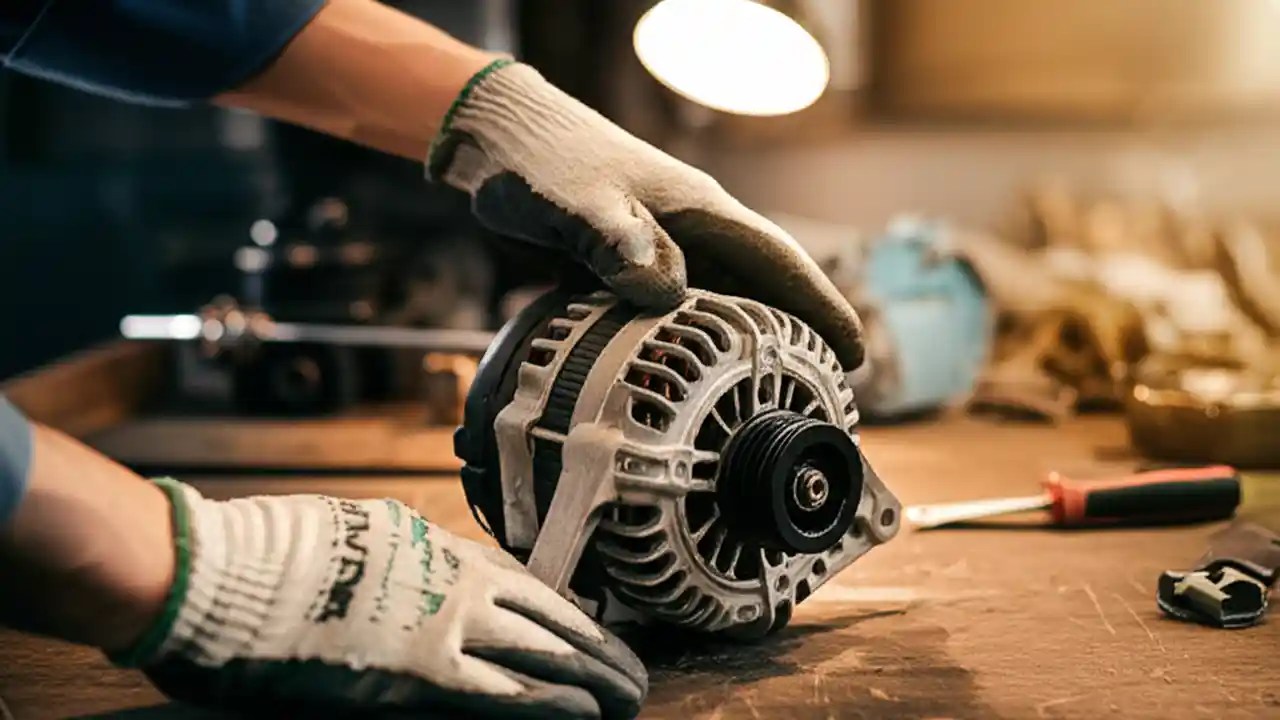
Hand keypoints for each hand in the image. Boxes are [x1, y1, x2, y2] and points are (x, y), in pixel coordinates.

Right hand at [116, 480, 646, 718]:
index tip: (594, 628)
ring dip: (592, 676)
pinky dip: (549, 702)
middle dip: (596, 647)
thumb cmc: (265, 555)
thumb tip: (425, 579)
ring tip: (628, 697)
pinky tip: (584, 713)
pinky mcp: (415, 676)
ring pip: (541, 650)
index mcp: (430, 546)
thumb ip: (399, 560)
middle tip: (632, 673)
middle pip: (547, 615)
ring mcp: (437, 625)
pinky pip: (502, 692)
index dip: (565, 610)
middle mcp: (448, 580)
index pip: (521, 580)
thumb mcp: (349, 536)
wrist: (218, 572)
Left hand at [429, 60, 864, 369]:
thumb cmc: (546, 161)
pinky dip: (676, 346)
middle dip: (790, 338)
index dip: (818, 307)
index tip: (851, 352)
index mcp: (699, 211)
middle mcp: (688, 232)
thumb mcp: (584, 202)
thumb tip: (664, 293)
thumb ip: (622, 242)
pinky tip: (675, 382)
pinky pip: (663, 313)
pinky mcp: (622, 266)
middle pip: (756, 292)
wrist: (497, 142)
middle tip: (815, 392)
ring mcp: (657, 249)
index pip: (777, 262)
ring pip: (711, 306)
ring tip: (756, 402)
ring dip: (734, 348)